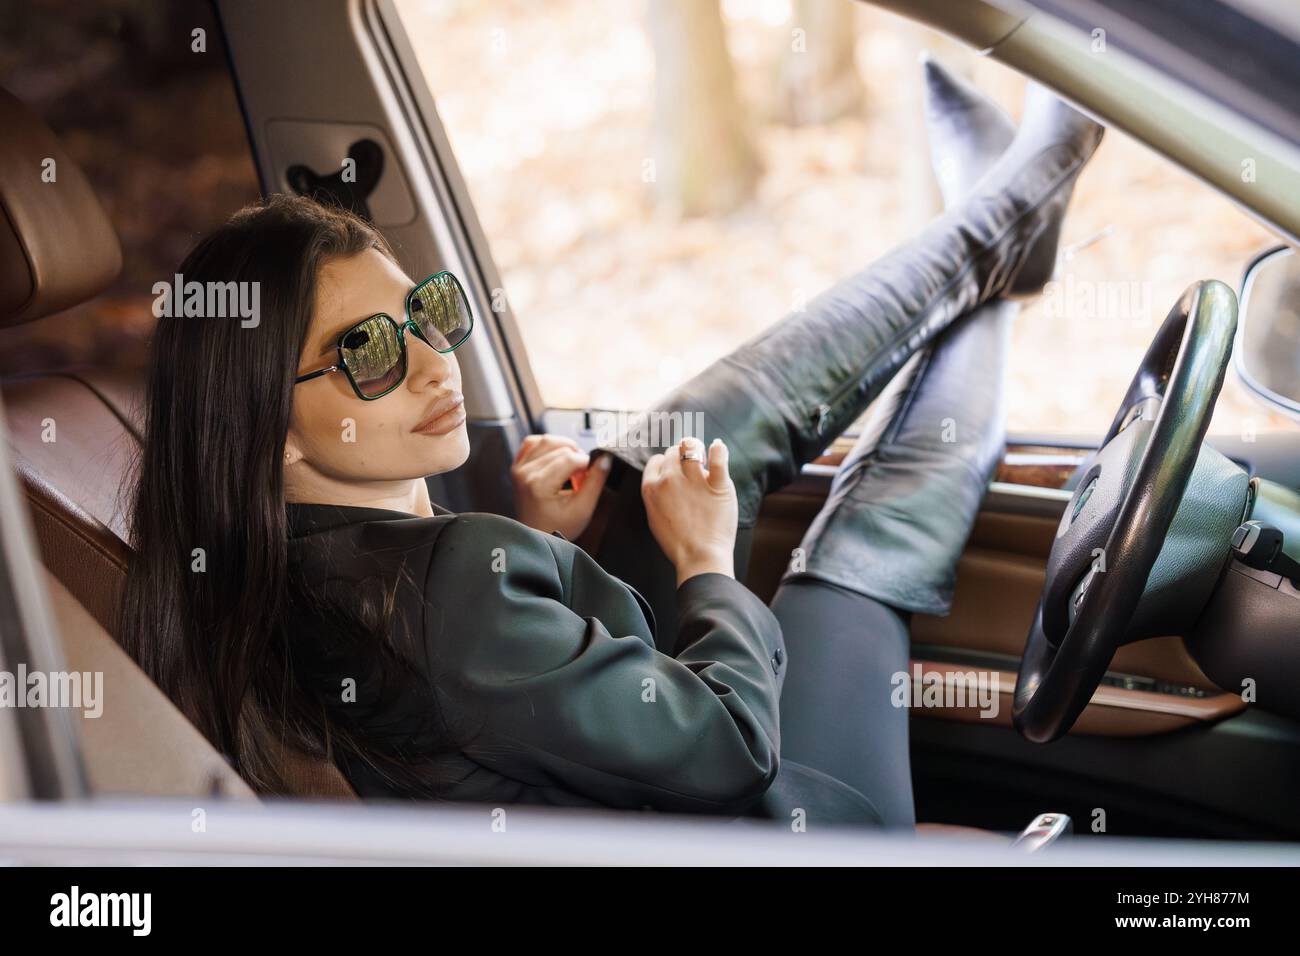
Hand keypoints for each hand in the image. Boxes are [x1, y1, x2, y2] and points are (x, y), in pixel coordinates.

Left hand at [511, 434, 610, 539]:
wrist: (536, 535)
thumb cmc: (558, 527)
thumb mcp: (583, 508)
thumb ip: (595, 481)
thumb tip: (605, 458)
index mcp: (539, 485)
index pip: (571, 458)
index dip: (586, 464)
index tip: (589, 477)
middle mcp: (525, 473)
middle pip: (560, 447)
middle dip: (576, 457)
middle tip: (581, 476)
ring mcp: (518, 468)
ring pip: (546, 440)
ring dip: (564, 448)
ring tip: (570, 466)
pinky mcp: (517, 466)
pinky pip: (532, 442)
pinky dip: (547, 446)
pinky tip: (556, 458)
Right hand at [641, 437, 737, 585]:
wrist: (699, 558)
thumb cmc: (677, 543)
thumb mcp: (654, 517)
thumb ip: (656, 495)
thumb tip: (663, 479)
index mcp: (652, 487)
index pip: (657, 460)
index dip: (666, 462)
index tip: (674, 468)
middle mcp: (670, 479)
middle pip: (674, 452)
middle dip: (681, 454)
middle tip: (691, 463)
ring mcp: (694, 480)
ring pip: (691, 447)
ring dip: (697, 447)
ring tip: (704, 452)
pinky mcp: (717, 484)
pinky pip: (718, 457)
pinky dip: (719, 449)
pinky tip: (718, 447)